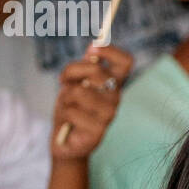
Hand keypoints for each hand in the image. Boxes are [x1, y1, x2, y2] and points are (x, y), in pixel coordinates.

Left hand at [51, 45, 132, 160]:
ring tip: (66, 104)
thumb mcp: (73, 84)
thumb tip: (92, 47)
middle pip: (97, 71)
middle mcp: (116, 97)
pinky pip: (72, 111)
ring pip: (80, 92)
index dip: (110, 51)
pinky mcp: (98, 131)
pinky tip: (68, 122)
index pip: (125, 62)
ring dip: (65, 96)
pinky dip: (64, 113)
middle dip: (72, 70)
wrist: (65, 141)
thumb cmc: (70, 109)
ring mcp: (109, 114)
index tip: (92, 48)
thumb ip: (83, 68)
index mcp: (113, 84)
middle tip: (63, 80)